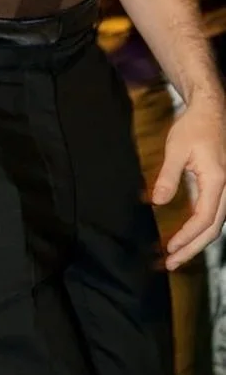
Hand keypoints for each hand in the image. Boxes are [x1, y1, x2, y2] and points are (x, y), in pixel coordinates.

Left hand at [156, 92, 225, 268]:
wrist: (211, 110)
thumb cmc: (194, 127)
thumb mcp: (176, 149)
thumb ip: (168, 177)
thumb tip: (156, 202)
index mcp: (217, 181)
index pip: (204, 219)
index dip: (187, 237)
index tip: (170, 248)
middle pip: (214, 229)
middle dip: (193, 248)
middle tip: (172, 263)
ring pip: (217, 225)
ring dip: (197, 242)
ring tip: (176, 255)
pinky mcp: (223, 188)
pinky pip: (215, 215)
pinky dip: (201, 229)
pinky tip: (186, 235)